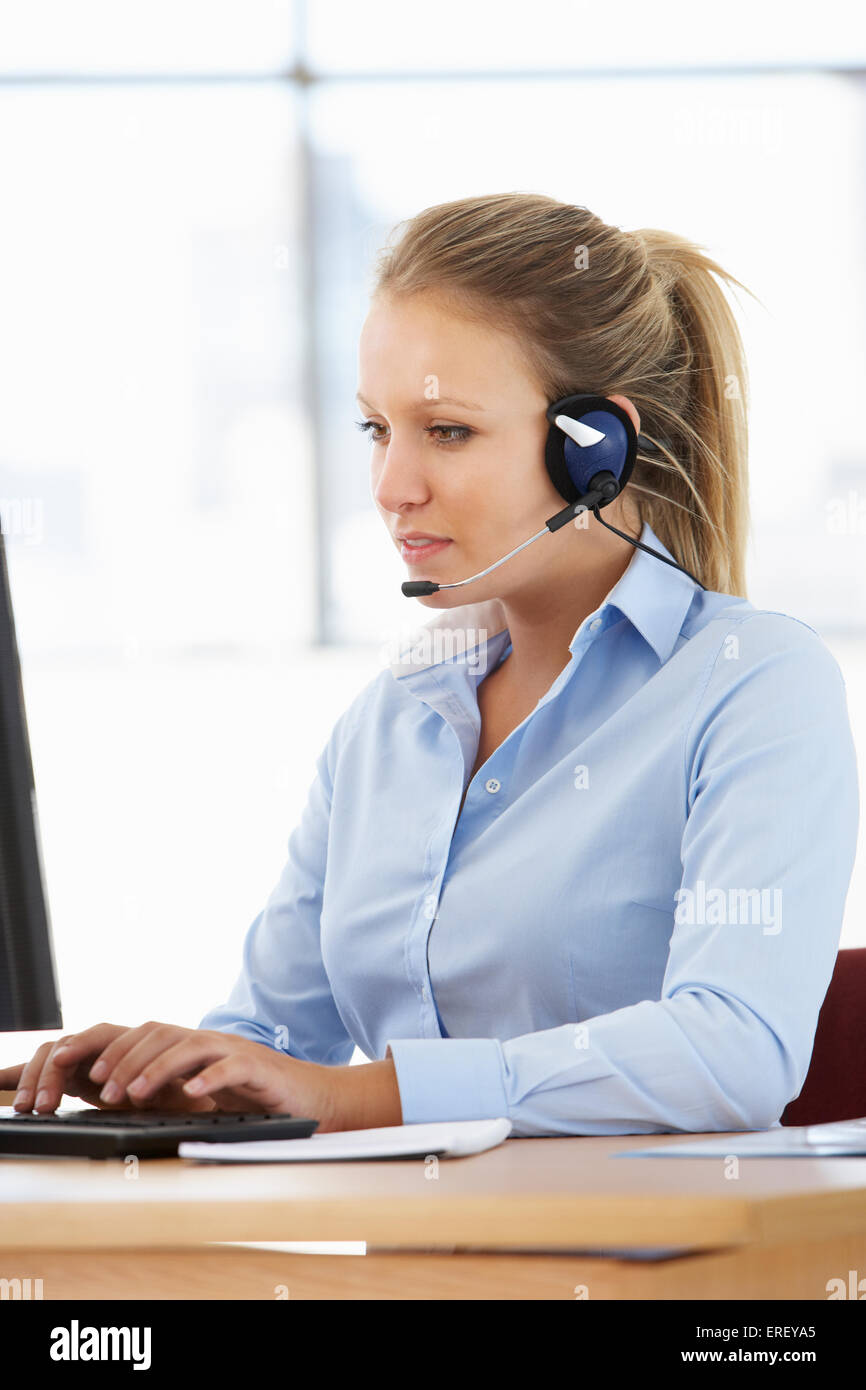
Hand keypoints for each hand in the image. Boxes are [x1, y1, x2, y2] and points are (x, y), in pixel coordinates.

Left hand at [0, 1021, 346, 1130]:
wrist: (311, 1096)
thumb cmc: (256, 1095)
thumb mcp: (206, 1088)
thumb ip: (175, 1085)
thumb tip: (126, 1095)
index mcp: (195, 1046)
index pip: (149, 1036)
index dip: (117, 1051)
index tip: (91, 1076)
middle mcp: (212, 1042)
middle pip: (162, 1036)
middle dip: (127, 1060)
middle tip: (105, 1089)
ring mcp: (236, 1051)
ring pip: (191, 1047)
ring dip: (158, 1069)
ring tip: (135, 1093)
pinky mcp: (259, 1069)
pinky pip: (232, 1067)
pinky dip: (210, 1078)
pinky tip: (192, 1094)